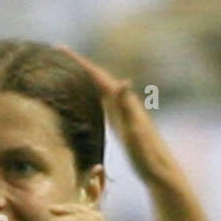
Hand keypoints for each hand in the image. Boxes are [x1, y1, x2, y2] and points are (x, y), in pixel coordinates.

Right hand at [59, 46, 180, 188]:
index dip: (80, 62)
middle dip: (80, 65)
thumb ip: (129, 108)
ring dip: (85, 78)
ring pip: (99, 89)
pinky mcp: (121, 125)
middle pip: (98, 78)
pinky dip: (91, 95)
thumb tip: (123, 81)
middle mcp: (124, 103)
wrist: (161, 172)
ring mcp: (122, 114)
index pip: (99, 77)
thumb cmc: (147, 156)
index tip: (61, 49)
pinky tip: (85, 98)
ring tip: (68, 70)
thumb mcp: (136, 132)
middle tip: (59, 54)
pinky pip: (101, 104)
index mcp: (124, 103)